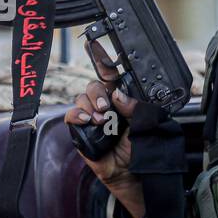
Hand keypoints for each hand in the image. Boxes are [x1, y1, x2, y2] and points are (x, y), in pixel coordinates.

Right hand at [64, 40, 144, 217]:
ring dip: (90, 106)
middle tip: (108, 108)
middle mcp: (105, 105)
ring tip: (102, 120)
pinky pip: (71, 116)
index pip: (110, 74)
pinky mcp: (80, 131)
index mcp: (122, 99)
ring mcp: (92, 117)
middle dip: (99, 93)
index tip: (93, 43)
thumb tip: (118, 95)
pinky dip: (77, 115)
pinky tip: (87, 121)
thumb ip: (135, 108)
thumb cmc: (142, 149)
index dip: (101, 57)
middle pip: (94, 85)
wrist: (134, 174)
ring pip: (82, 98)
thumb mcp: (146, 125)